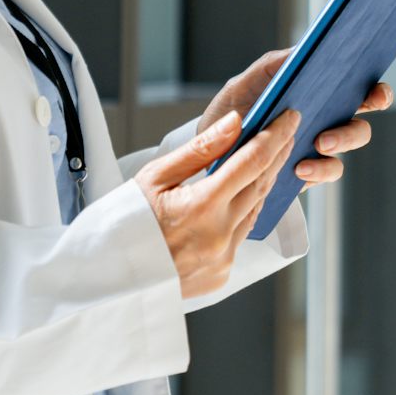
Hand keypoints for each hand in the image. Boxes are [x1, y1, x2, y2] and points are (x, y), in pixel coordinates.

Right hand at [132, 108, 301, 298]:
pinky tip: (248, 193)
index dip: (275, 136)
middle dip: (276, 154)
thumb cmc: (124, 223)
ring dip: (266, 181)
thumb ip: (200, 149)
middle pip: (260, 184)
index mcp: (201, 207)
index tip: (288, 117)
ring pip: (256, 210)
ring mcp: (222, 258)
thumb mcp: (155, 176)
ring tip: (272, 156)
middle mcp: (218, 235)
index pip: (252, 161)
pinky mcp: (221, 274)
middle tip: (287, 130)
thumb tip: (235, 123)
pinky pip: (243, 235)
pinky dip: (248, 210)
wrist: (107, 277)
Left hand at [198, 49, 393, 189]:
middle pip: (366, 105)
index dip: (374, 77)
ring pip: (355, 136)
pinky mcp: (313, 170)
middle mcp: (326, 113)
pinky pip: (331, 169)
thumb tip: (299, 53)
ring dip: (344, 137)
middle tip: (361, 103)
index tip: (378, 83)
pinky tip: (300, 168)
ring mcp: (323, 142)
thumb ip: (270, 67)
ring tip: (322, 142)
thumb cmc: (231, 113)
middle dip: (373, 102)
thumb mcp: (242, 84)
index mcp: (315, 87)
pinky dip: (321, 168)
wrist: (215, 156)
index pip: (353, 77)